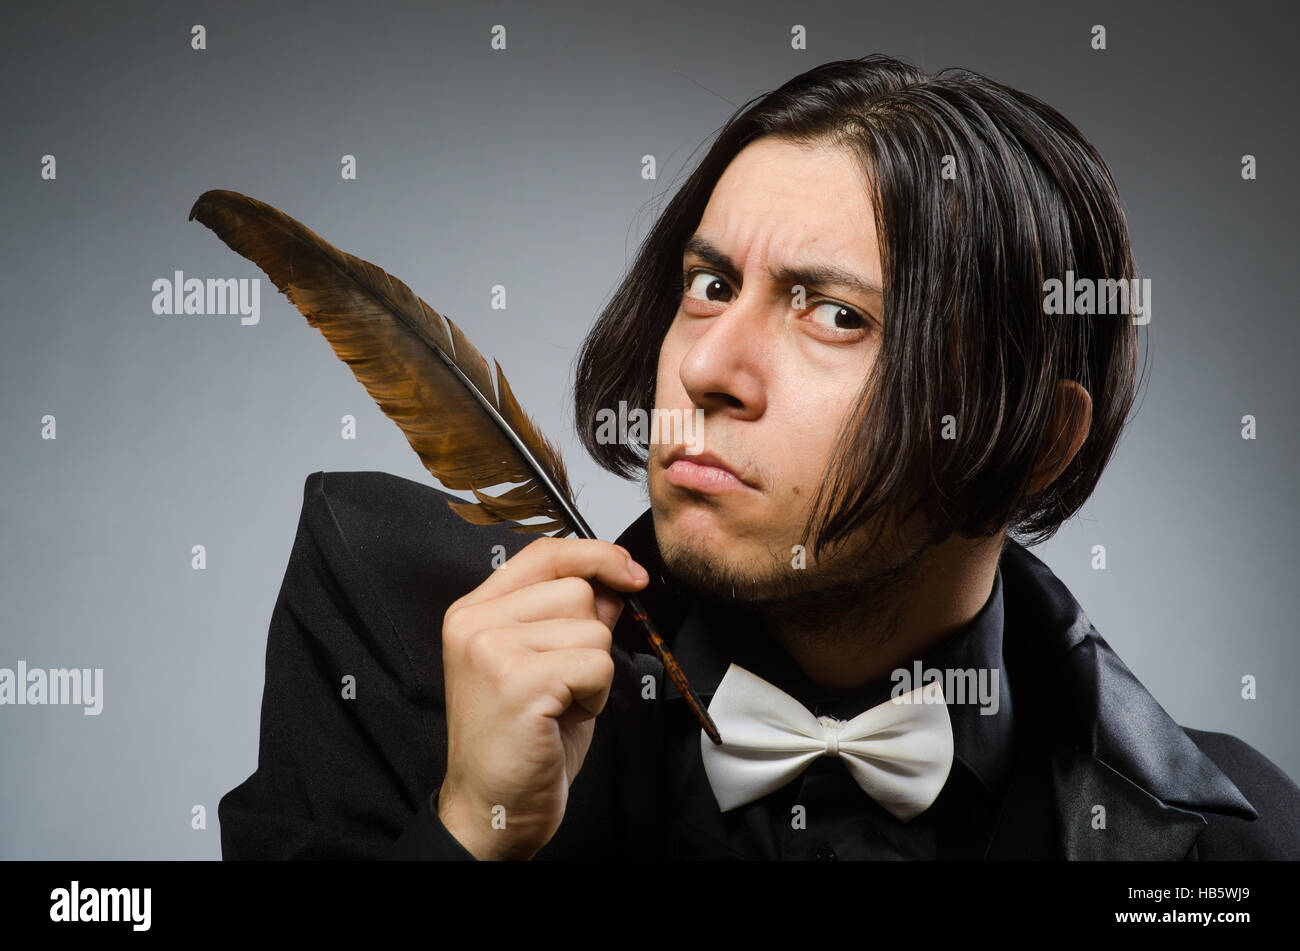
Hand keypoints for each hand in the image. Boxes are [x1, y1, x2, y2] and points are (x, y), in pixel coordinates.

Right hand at [436, 536, 648, 859]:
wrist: (492, 808)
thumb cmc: (521, 740)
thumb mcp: (545, 663)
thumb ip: (571, 616)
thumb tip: (615, 579)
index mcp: (475, 611)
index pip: (545, 552)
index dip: (596, 555)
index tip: (630, 574)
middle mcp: (475, 623)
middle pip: (578, 590)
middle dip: (590, 639)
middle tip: (561, 683)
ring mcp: (492, 649)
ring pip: (592, 629)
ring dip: (593, 672)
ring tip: (559, 703)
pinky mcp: (519, 680)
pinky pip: (596, 664)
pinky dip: (594, 696)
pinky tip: (562, 718)